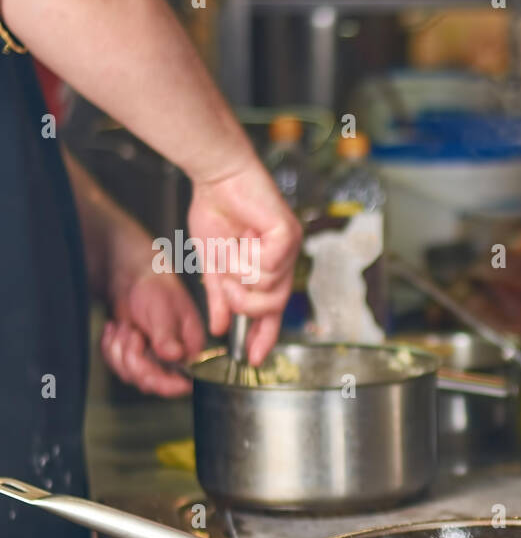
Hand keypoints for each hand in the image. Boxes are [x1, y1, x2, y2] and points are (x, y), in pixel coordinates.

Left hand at [102, 270, 205, 396]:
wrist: (134, 278)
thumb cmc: (155, 288)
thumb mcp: (163, 311)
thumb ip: (167, 336)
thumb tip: (175, 356)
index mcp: (190, 348)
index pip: (182, 379)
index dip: (166, 383)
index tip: (151, 376)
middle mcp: (174, 358)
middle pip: (150, 380)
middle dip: (134, 358)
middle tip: (133, 334)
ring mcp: (153, 359)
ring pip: (130, 374)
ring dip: (119, 350)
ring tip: (126, 327)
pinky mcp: (135, 357)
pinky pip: (117, 366)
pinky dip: (110, 347)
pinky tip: (115, 329)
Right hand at [187, 155, 301, 363]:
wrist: (214, 178)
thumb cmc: (216, 211)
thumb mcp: (214, 266)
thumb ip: (219, 298)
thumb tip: (219, 328)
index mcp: (270, 269)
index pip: (272, 311)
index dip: (264, 336)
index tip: (253, 360)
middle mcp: (285, 261)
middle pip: (272, 306)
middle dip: (243, 302)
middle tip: (224, 283)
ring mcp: (290, 247)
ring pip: (268, 286)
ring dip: (240, 274)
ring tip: (231, 251)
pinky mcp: (288, 233)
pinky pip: (269, 265)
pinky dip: (248, 258)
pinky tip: (242, 239)